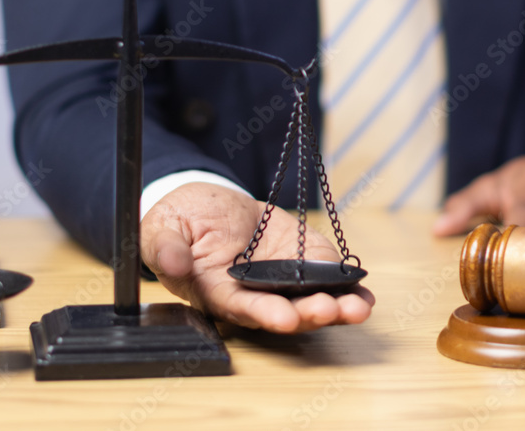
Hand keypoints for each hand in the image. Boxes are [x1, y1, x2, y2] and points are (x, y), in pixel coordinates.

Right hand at [140, 182, 373, 332]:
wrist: (204, 205)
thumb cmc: (178, 223)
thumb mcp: (161, 230)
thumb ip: (165, 248)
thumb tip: (173, 262)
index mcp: (218, 293)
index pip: (242, 309)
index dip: (263, 315)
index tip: (284, 318)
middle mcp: (254, 294)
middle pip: (285, 312)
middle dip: (309, 314)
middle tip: (331, 310)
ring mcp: (281, 279)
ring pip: (311, 300)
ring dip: (336, 308)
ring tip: (357, 308)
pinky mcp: (301, 259)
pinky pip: (327, 276)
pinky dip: (347, 287)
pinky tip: (363, 293)